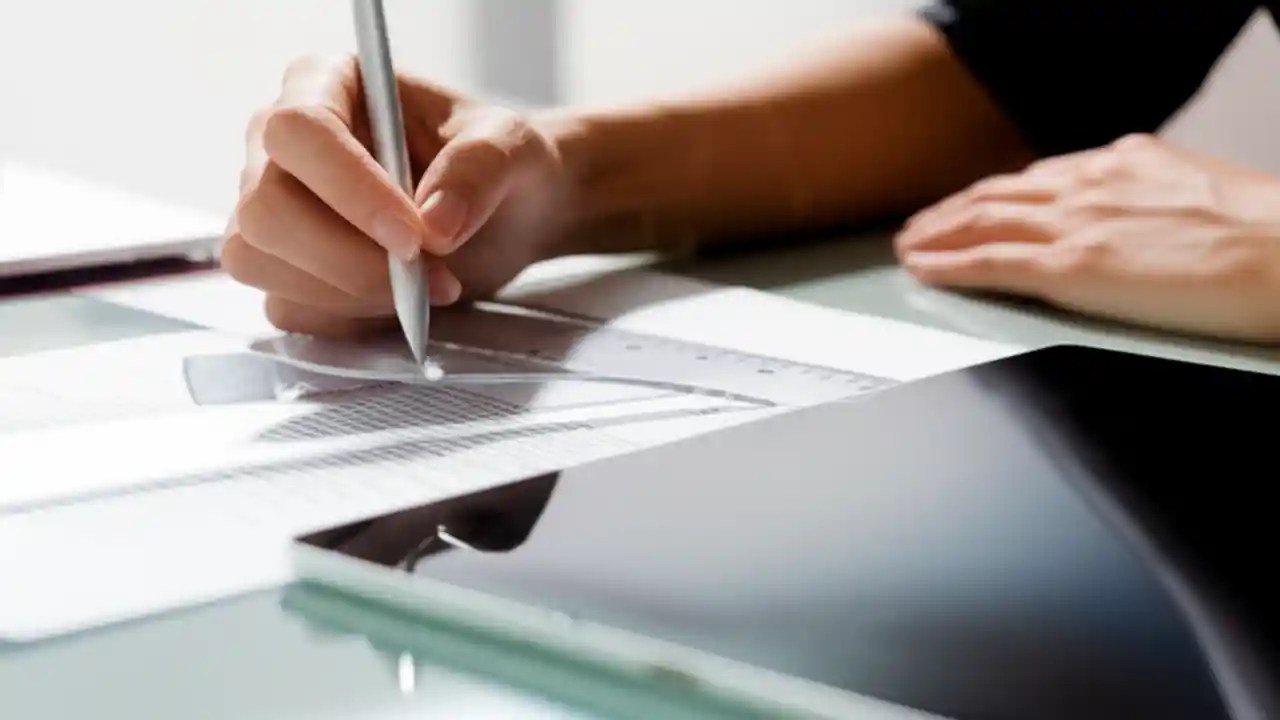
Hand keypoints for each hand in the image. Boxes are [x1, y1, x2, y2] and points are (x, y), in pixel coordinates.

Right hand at [223, 56, 572, 336]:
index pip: (299, 131)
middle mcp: (280, 145)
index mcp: (324, 84)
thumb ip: (478, 170)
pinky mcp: (283, 269)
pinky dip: (348, 317)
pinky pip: (286, 306)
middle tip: (431, 276)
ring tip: (430, 287)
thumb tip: (433, 223)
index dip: (349, 190)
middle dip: (347, 258)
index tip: (414, 236)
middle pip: (265, 208)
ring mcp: (271, 209)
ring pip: (261, 261)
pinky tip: (399, 302)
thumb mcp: (509, 147)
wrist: (505, 214)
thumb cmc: (497, 162)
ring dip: (350, 293)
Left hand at [895, 134, 1279, 342]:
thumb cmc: (1257, 232)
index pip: (1037, 179)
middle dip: (951, 211)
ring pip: (982, 223)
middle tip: (919, 226)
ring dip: (936, 234)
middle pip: (998, 196)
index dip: (993, 195)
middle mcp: (1088, 185)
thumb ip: (1143, 194)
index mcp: (1120, 165)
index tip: (969, 204)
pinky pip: (990, 264)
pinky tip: (924, 269)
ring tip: (908, 246)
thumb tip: (1125, 206)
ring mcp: (1074, 225)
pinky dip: (948, 265)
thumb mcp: (1190, 190)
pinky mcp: (1070, 268)